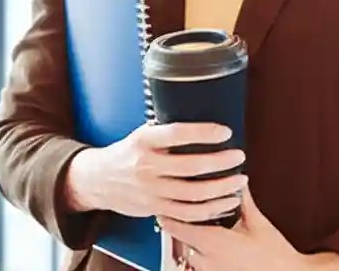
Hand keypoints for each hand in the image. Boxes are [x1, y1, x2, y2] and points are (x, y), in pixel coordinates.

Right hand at [64, 122, 247, 222]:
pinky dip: (210, 210)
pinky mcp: (155, 209)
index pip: (177, 134)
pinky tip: (225, 202)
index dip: (203, 132)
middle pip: (190, 166)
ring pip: (193, 194)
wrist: (99, 180)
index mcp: (143, 141)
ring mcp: (151, 190)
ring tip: (239, 181)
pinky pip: (188, 214)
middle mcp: (146, 166)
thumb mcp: (141, 135)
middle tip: (238, 156)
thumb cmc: (126, 154)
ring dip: (221, 188)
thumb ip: (166, 132)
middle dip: (220, 162)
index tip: (224, 132)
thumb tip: (200, 125)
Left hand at [159, 184, 304, 270]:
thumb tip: (239, 182)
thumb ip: (244, 201)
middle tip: (184, 217)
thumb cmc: (275, 255)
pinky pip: (201, 269)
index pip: (178, 228)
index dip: (170, 217)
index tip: (167, 208)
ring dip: (191, 247)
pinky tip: (212, 253)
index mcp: (214, 242)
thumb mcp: (258, 224)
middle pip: (180, 243)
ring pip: (189, 258)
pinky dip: (202, 260)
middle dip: (181, 231)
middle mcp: (208, 261)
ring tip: (201, 236)